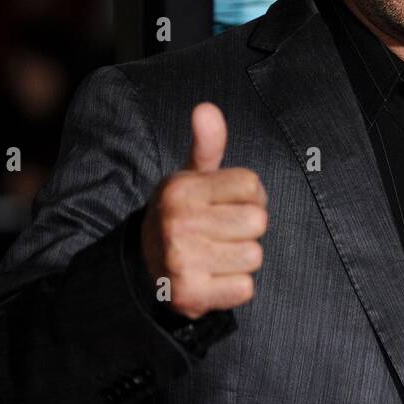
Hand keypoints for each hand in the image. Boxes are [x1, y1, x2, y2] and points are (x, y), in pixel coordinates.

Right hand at [140, 102, 267, 319]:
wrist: (146, 269)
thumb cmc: (181, 215)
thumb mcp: (190, 177)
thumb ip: (207, 144)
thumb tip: (206, 108)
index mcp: (181, 190)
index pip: (253, 186)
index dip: (249, 197)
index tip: (227, 204)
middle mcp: (178, 223)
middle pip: (258, 221)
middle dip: (247, 228)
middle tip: (222, 232)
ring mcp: (182, 261)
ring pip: (254, 256)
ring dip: (241, 259)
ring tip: (216, 255)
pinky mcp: (190, 295)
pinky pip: (245, 288)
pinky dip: (235, 287)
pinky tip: (213, 278)